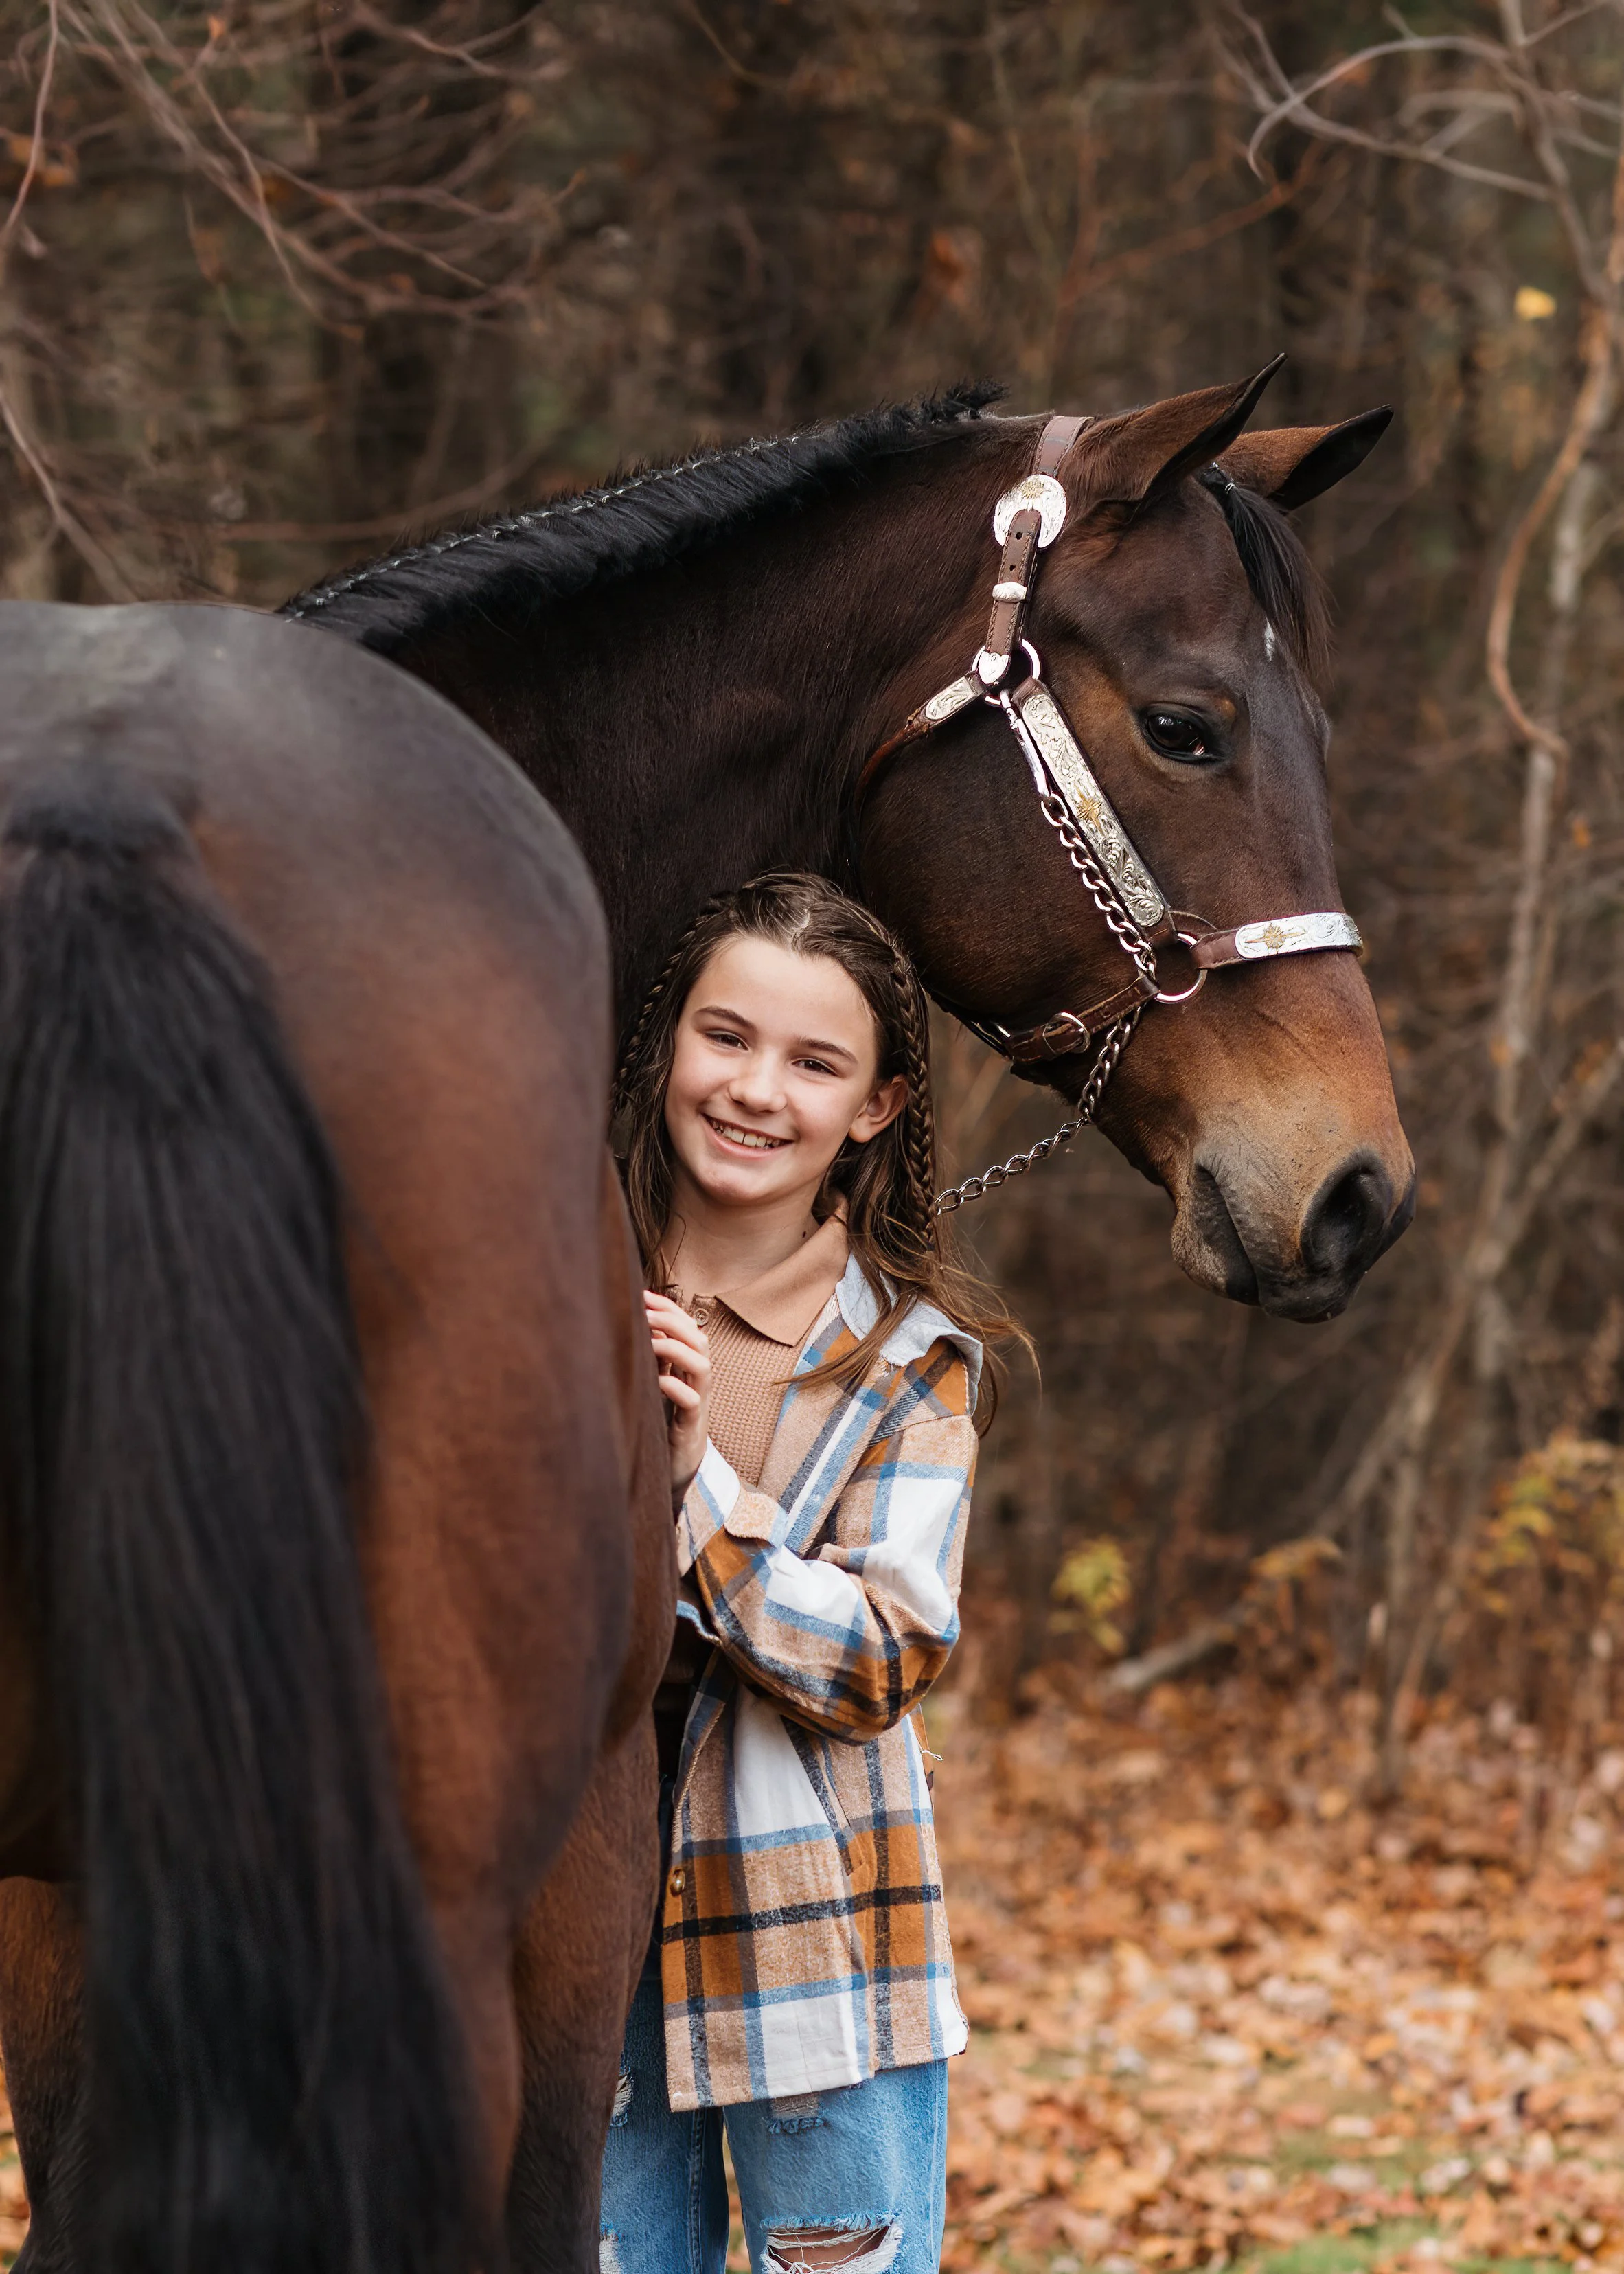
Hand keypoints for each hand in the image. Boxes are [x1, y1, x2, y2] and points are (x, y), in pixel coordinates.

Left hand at [645, 1291, 710, 1508]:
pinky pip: (690, 1400)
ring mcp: (698, 1403)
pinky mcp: (690, 1426)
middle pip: (699, 1339)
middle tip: (644, 1313)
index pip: (688, 1327)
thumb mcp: (655, 1385)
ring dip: (675, 1348)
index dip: (669, 1308)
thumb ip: (651, 1360)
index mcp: (689, 1368)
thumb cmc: (661, 1423)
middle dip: (673, 1320)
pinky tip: (654, 1379)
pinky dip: (673, 1385)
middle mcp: (698, 1381)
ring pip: (702, 1365)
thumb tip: (627, 1327)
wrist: (677, 1469)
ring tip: (649, 1340)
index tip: (642, 1294)